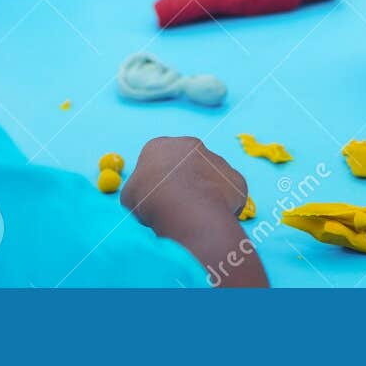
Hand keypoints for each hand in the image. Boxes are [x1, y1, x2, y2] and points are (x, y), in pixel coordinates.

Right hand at [120, 136, 248, 229]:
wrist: (185, 207)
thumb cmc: (150, 200)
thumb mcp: (130, 196)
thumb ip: (138, 190)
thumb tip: (143, 197)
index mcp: (160, 146)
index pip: (158, 162)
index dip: (157, 184)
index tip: (156, 201)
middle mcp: (191, 145)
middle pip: (187, 166)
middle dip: (184, 185)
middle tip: (178, 209)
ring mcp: (217, 160)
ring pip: (210, 180)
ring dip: (204, 195)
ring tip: (195, 218)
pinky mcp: (236, 179)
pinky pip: (229, 195)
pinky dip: (223, 208)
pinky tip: (213, 220)